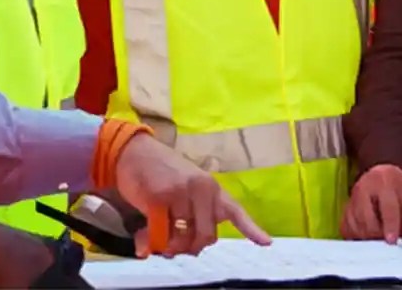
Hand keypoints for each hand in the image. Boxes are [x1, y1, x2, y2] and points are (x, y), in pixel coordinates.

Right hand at [113, 134, 270, 256]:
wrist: (134, 152)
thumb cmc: (160, 174)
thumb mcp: (184, 189)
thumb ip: (189, 217)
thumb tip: (180, 249)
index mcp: (212, 188)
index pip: (235, 211)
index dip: (251, 229)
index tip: (267, 243)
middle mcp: (202, 189)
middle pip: (206, 236)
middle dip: (191, 247)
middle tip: (175, 248)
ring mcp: (181, 192)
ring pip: (182, 237)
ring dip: (167, 245)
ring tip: (156, 239)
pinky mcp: (159, 197)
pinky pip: (159, 233)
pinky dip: (150, 242)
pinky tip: (143, 242)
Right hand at [341, 164, 401, 243]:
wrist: (381, 175)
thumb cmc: (398, 189)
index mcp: (384, 183)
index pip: (387, 207)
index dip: (390, 225)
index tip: (392, 241)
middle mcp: (363, 189)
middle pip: (367, 220)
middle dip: (378, 236)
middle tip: (387, 244)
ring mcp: (351, 199)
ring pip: (356, 227)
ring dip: (367, 239)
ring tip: (379, 242)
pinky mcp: (345, 210)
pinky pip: (346, 229)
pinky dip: (356, 238)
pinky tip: (367, 239)